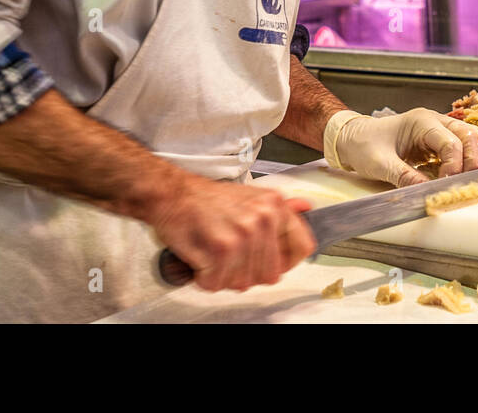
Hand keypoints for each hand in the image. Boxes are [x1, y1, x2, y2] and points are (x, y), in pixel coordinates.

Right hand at [143, 176, 315, 291]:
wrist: (171, 194)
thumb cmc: (206, 199)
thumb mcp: (250, 197)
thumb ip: (279, 208)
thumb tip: (305, 207)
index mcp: (275, 206)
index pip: (302, 247)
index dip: (286, 261)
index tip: (269, 260)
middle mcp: (263, 219)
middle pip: (270, 275)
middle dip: (246, 272)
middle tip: (228, 254)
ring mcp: (243, 235)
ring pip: (243, 283)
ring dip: (223, 275)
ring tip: (213, 252)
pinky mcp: (221, 249)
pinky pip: (217, 283)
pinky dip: (204, 277)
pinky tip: (201, 256)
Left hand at [334, 108, 477, 186]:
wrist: (352, 138)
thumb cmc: (363, 144)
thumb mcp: (380, 164)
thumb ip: (404, 177)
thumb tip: (427, 193)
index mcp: (421, 122)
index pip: (450, 141)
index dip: (455, 165)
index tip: (447, 184)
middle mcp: (434, 121)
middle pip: (469, 135)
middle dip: (474, 159)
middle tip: (469, 183)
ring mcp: (437, 130)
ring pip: (470, 139)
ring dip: (476, 159)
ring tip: (472, 180)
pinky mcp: (437, 142)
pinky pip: (462, 148)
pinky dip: (468, 161)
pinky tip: (464, 177)